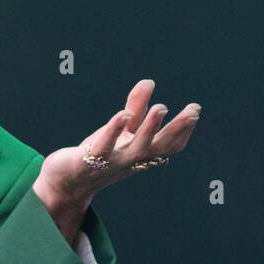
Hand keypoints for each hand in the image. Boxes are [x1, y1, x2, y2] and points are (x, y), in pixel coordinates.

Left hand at [35, 79, 200, 205]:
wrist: (68, 182)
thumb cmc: (99, 154)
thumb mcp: (121, 130)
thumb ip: (135, 107)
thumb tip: (149, 81)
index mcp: (142, 153)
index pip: (169, 145)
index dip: (184, 130)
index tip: (195, 109)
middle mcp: (132, 159)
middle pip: (160, 146)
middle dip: (177, 129)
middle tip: (193, 111)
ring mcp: (114, 161)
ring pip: (137, 147)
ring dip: (151, 128)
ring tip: (161, 107)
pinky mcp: (91, 160)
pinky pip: (105, 146)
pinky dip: (114, 130)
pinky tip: (123, 114)